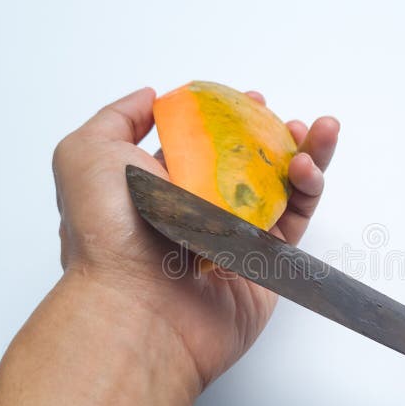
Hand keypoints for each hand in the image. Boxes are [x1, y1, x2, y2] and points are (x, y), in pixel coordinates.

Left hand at [52, 87, 338, 391]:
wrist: (139, 307)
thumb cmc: (107, 233)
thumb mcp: (86, 153)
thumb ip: (118, 118)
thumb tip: (150, 97)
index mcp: (163, 185)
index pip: (206, 145)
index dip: (230, 119)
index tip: (246, 100)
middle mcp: (200, 211)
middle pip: (250, 164)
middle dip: (273, 134)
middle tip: (284, 118)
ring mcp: (236, 236)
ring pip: (282, 188)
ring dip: (305, 153)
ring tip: (318, 130)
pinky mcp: (266, 262)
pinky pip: (296, 219)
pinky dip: (309, 188)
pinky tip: (308, 164)